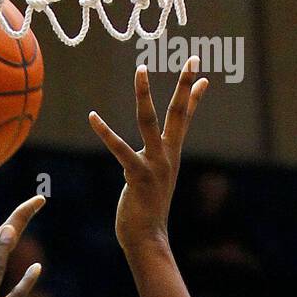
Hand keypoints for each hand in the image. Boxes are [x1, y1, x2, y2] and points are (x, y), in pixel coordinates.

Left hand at [89, 58, 208, 252]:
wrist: (148, 239)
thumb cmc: (148, 212)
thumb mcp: (158, 182)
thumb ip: (159, 164)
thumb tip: (162, 155)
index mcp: (172, 156)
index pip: (185, 120)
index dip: (193, 97)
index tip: (203, 74)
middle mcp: (167, 156)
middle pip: (178, 114)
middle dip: (185, 85)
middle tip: (191, 58)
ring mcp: (154, 164)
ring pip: (150, 121)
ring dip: (145, 94)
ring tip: (142, 68)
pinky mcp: (138, 175)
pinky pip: (120, 149)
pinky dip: (106, 132)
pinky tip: (93, 116)